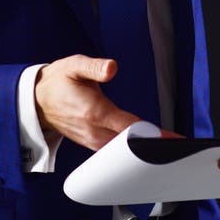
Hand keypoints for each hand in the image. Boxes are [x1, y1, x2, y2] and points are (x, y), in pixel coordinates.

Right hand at [34, 54, 179, 150]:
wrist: (38, 101)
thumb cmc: (60, 81)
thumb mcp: (74, 65)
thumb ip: (94, 66)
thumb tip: (112, 68)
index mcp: (94, 111)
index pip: (129, 127)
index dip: (152, 135)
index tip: (173, 140)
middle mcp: (95, 131)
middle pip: (131, 146)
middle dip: (155, 147)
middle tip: (181, 148)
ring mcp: (93, 141)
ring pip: (124, 154)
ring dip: (146, 152)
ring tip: (172, 150)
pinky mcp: (93, 145)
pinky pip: (117, 154)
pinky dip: (133, 153)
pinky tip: (150, 149)